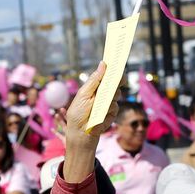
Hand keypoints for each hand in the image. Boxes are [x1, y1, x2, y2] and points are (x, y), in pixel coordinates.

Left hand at [60, 62, 117, 182]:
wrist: (80, 135)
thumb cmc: (77, 115)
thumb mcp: (83, 95)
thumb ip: (94, 81)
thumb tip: (103, 64)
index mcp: (93, 87)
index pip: (105, 74)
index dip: (112, 67)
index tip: (117, 58)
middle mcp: (101, 94)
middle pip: (114, 82)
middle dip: (115, 81)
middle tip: (117, 79)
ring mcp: (107, 103)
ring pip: (116, 94)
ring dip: (108, 100)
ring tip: (97, 108)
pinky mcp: (111, 113)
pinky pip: (115, 107)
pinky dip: (108, 112)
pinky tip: (99, 118)